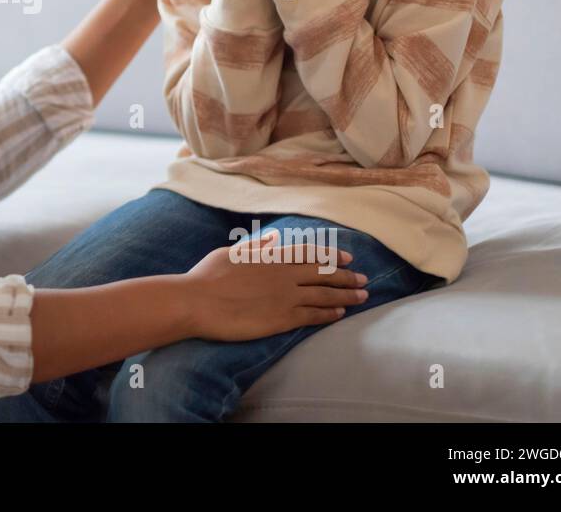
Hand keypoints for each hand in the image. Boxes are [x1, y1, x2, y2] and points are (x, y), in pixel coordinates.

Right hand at [179, 232, 368, 341]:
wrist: (196, 302)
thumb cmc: (207, 276)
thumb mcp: (231, 253)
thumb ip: (256, 247)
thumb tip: (274, 240)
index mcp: (270, 257)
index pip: (309, 253)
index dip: (331, 256)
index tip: (348, 259)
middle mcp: (283, 275)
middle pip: (323, 274)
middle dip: (346, 277)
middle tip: (363, 279)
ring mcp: (284, 298)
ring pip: (323, 295)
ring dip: (345, 295)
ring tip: (362, 297)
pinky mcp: (281, 320)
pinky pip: (312, 316)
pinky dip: (329, 314)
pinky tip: (340, 314)